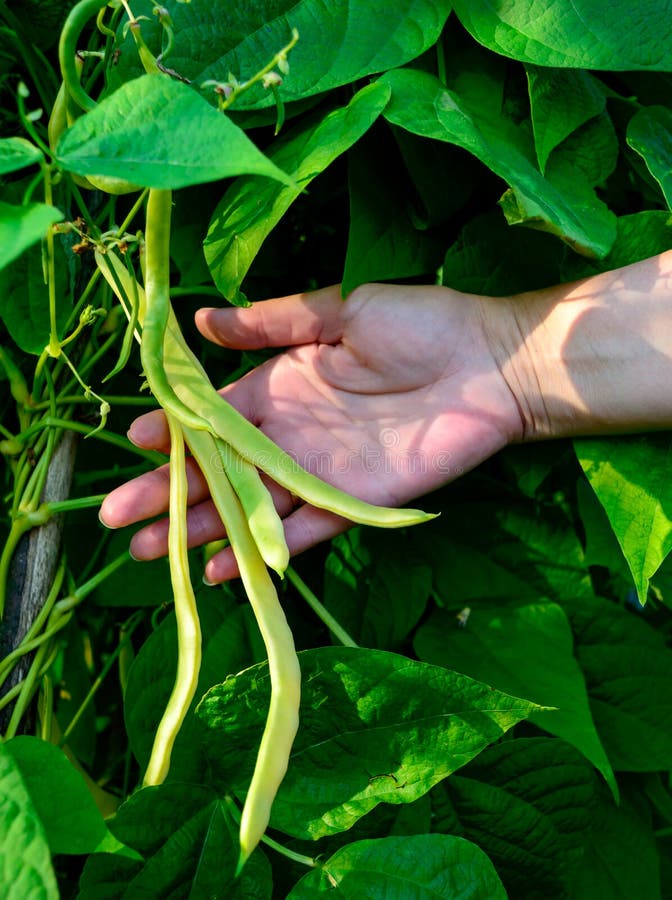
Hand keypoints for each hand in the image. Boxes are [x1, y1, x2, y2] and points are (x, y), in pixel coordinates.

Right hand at [99, 282, 521, 581]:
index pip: (214, 415)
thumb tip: (200, 322)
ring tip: (151, 552)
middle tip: (116, 517)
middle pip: (218, 470)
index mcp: (281, 385)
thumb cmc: (420, 324)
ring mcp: (320, 473)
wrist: (489, 363)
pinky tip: (221, 571)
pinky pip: (301, 532)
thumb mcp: (339, 309)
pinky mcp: (355, 504)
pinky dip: (263, 552)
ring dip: (201, 531)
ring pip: (248, 508)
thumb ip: (271, 322)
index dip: (175, 430)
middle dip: (167, 492)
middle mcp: (291, 434)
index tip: (138, 440)